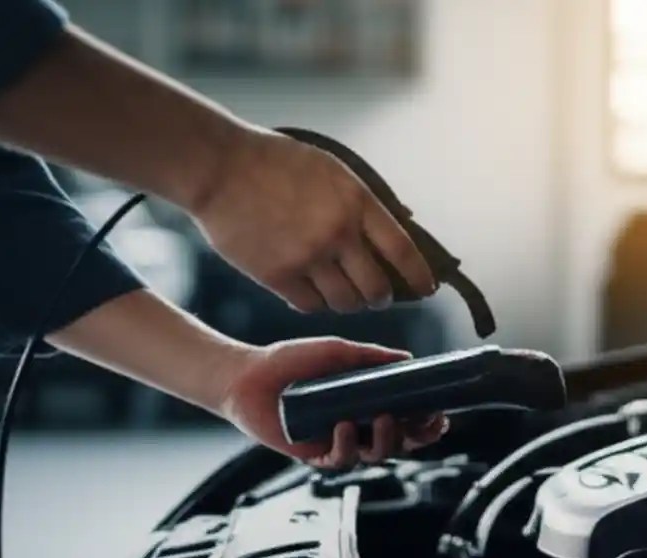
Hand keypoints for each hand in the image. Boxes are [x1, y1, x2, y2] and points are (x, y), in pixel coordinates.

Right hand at [192, 128, 436, 312]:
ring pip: (345, 303)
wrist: (219, 167)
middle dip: (381, 296)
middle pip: (376, 288)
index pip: (402, 251)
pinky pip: (310, 306)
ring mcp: (307, 257)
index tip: (426, 288)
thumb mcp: (331, 168)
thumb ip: (363, 200)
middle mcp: (337, 233)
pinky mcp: (276, 275)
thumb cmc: (275, 163)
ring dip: (350, 302)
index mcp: (356, 202)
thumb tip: (402, 221)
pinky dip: (317, 303)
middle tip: (378, 295)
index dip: (419, 276)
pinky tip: (314, 292)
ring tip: (345, 293)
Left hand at [217, 337, 447, 468]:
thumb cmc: (290, 361)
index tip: (440, 414)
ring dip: (387, 441)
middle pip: (400, 443)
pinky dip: (347, 446)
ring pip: (374, 455)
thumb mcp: (338, 352)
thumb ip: (372, 357)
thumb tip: (408, 359)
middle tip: (425, 422)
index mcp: (367, 404)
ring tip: (386, 419)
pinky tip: (345, 427)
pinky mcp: (314, 455)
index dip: (427, 423)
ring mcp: (338, 443)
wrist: (247, 375)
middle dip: (418, 437)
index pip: (407, 419)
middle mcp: (358, 427)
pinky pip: (339, 459)